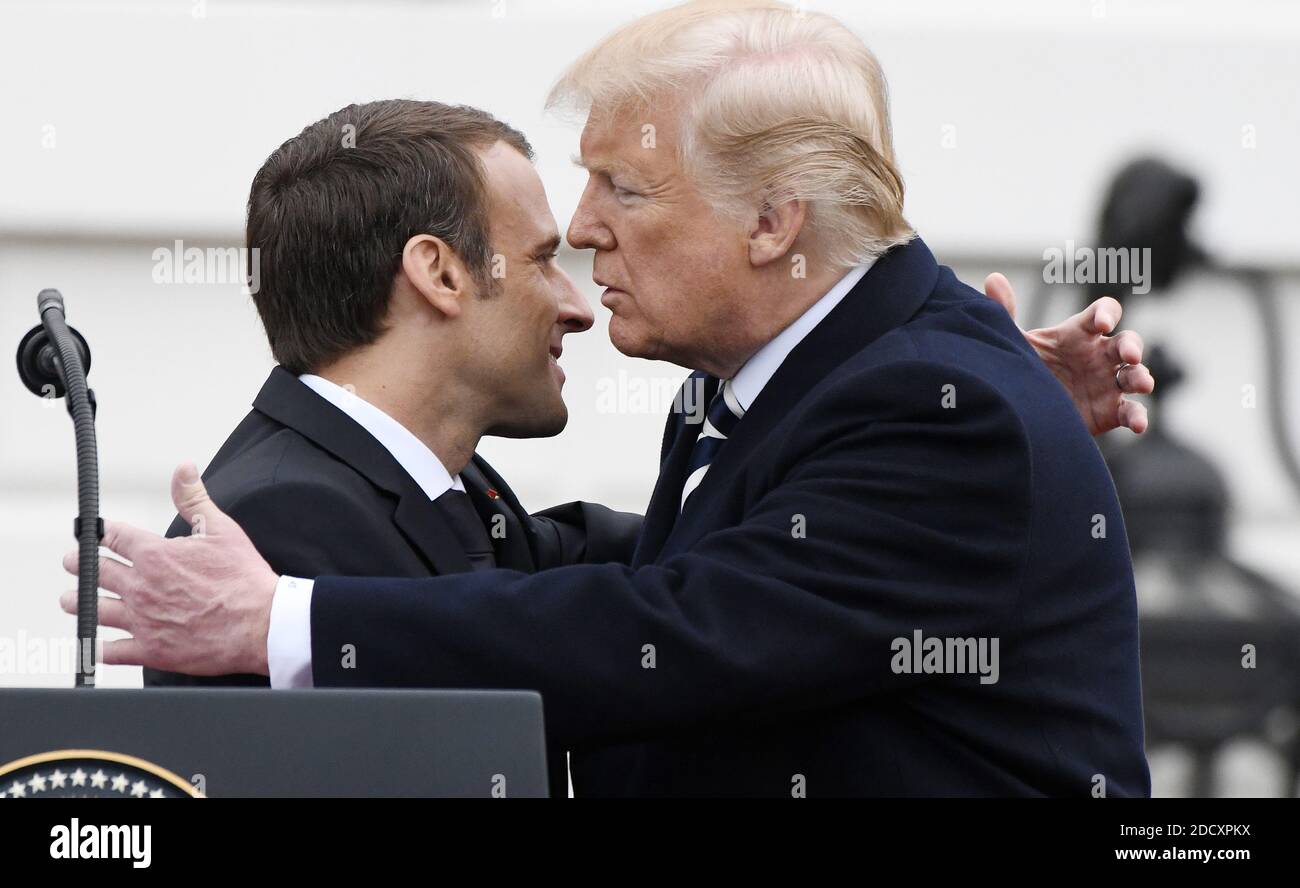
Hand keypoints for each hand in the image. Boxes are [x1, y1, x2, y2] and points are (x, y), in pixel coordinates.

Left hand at [61, 462, 277, 675]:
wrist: (261, 623)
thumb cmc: (244, 578)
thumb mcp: (222, 529)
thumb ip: (194, 498)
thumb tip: (183, 469)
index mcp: (156, 555)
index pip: (113, 537)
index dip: (98, 532)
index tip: (91, 532)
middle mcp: (142, 586)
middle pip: (95, 572)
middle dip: (79, 564)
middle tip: (72, 563)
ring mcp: (143, 620)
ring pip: (94, 609)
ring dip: (78, 602)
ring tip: (71, 599)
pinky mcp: (151, 649)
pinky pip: (111, 650)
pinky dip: (98, 646)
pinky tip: (95, 643)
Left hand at [983, 273, 1154, 434]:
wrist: (1023, 408)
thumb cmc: (1026, 366)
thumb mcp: (1016, 341)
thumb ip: (1006, 312)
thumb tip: (993, 279)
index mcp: (1080, 334)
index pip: (1103, 314)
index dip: (1107, 314)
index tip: (1102, 324)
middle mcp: (1100, 355)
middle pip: (1127, 342)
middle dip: (1133, 346)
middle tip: (1130, 354)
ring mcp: (1108, 382)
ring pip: (1135, 374)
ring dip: (1142, 376)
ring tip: (1143, 383)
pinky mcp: (1111, 410)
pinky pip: (1131, 411)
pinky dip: (1138, 416)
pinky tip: (1139, 425)